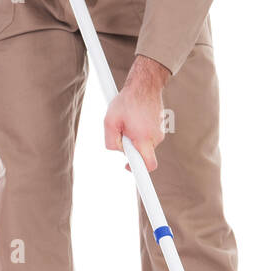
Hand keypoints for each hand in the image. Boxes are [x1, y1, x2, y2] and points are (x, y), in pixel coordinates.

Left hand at [104, 55, 170, 171]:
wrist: (145, 83)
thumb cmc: (126, 101)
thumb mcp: (109, 121)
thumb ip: (111, 142)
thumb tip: (119, 153)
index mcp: (143, 139)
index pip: (148, 166)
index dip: (143, 176)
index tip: (144, 187)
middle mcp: (155, 138)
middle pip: (143, 156)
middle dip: (131, 150)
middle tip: (123, 133)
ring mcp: (159, 133)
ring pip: (144, 145)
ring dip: (134, 138)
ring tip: (129, 120)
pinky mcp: (160, 127)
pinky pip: (147, 137)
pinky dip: (139, 132)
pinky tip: (135, 118)